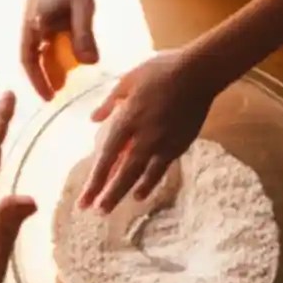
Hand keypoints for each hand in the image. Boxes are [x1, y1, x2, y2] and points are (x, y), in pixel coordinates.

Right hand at [21, 0, 99, 99]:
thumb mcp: (82, 6)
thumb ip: (84, 33)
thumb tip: (90, 63)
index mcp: (35, 26)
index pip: (30, 60)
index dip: (38, 81)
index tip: (49, 97)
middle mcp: (32, 28)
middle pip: (33, 61)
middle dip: (43, 79)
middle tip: (56, 96)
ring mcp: (37, 25)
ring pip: (41, 54)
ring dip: (50, 69)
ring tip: (63, 85)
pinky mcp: (46, 23)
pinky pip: (49, 45)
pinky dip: (56, 57)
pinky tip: (70, 64)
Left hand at [80, 50, 212, 212]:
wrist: (198, 73)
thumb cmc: (161, 70)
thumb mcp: (128, 80)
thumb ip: (110, 102)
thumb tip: (93, 119)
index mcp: (129, 119)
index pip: (108, 157)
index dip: (96, 181)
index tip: (84, 199)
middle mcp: (145, 137)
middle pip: (124, 173)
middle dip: (109, 195)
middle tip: (97, 212)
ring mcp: (164, 143)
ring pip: (144, 175)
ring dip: (128, 192)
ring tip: (116, 206)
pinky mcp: (180, 144)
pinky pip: (162, 168)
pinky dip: (151, 182)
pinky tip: (143, 191)